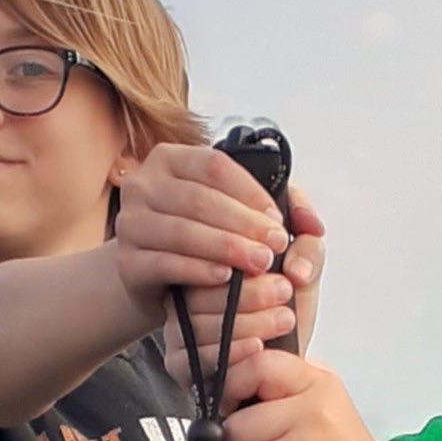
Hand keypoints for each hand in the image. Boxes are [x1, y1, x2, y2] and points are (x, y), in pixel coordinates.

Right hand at [114, 143, 289, 325]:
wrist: (153, 281)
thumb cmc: (202, 242)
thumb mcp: (234, 218)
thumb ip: (278, 210)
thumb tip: (314, 225)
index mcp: (169, 159)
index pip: (214, 166)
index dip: (250, 193)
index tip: (279, 222)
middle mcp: (143, 184)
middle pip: (199, 199)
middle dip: (243, 224)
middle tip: (275, 248)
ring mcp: (130, 223)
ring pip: (182, 231)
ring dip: (225, 248)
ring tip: (257, 264)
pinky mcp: (127, 262)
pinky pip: (165, 263)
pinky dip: (197, 270)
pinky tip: (223, 279)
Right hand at [163, 190, 325, 407]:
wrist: (280, 372)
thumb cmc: (284, 313)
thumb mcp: (301, 270)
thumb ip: (306, 239)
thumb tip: (307, 224)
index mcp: (204, 253)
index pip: (202, 218)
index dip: (239, 225)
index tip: (277, 242)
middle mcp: (182, 285)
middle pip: (196, 272)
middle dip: (247, 281)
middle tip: (284, 288)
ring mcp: (175, 321)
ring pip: (196, 312)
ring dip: (247, 316)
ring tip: (283, 318)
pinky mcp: (177, 360)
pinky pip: (195, 354)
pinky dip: (232, 349)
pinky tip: (259, 346)